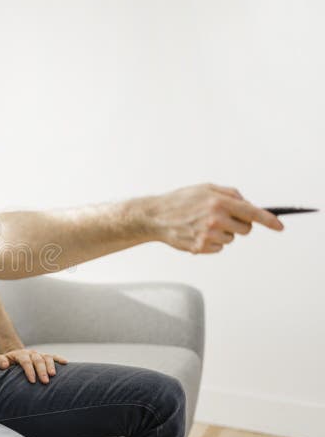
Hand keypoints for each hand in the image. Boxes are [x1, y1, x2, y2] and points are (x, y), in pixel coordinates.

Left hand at [0, 349, 68, 383]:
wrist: (15, 355)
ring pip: (47, 357)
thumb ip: (1, 361)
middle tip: (45, 381)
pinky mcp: (45, 356)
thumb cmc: (8, 362)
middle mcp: (31, 353)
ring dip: (51, 365)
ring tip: (53, 375)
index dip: (29, 370)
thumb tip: (5, 365)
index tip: (32, 381)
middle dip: (41, 370)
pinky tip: (66, 363)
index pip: (25, 361)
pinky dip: (59, 359)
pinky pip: (53, 356)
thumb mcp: (1, 360)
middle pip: (37, 359)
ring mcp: (39, 354)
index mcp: (20, 354)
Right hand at [145, 183, 283, 253]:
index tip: (280, 226)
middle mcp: (216, 219)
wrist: (155, 217)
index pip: (252, 213)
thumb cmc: (180, 201)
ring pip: (231, 239)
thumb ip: (230, 194)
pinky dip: (212, 242)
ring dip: (222, 233)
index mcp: (219, 202)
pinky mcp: (201, 247)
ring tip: (203, 225)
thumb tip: (248, 204)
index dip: (269, 221)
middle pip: (245, 229)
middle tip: (221, 217)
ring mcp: (208, 235)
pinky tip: (197, 233)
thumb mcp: (205, 188)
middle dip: (238, 224)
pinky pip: (219, 247)